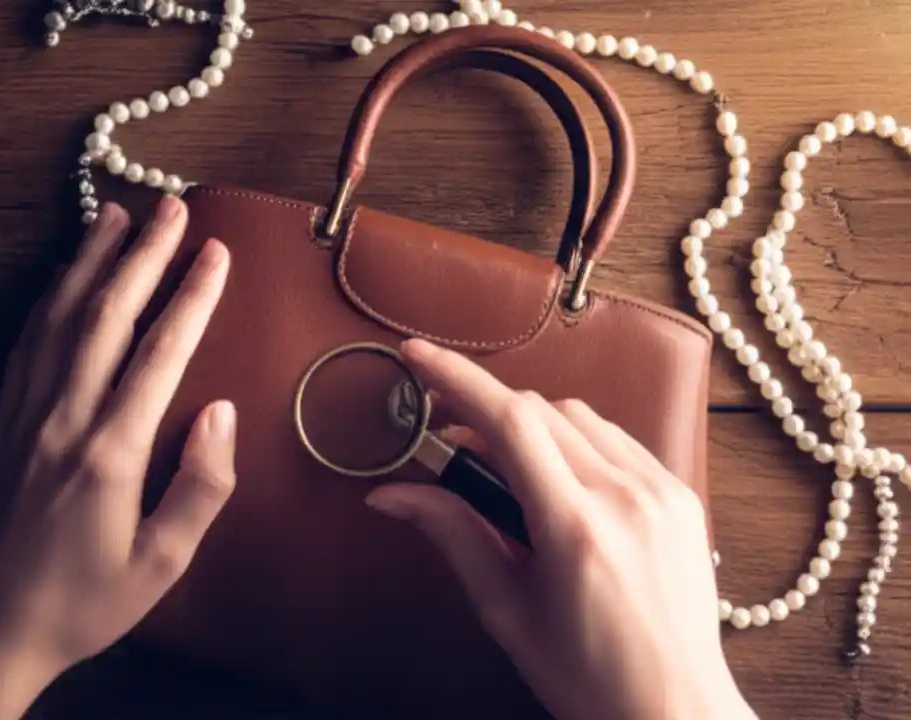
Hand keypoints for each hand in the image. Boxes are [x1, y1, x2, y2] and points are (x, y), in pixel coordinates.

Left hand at [0, 197, 236, 719]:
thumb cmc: (85, 602)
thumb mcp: (162, 564)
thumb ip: (199, 488)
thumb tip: (221, 412)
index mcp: (109, 452)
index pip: (159, 352)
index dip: (191, 295)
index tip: (215, 251)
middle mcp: (62, 419)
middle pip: (105, 316)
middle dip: (141, 254)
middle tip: (169, 205)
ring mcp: (24, 415)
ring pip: (58, 318)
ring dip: (88, 262)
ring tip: (114, 214)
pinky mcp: (0, 422)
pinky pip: (25, 343)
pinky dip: (47, 299)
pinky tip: (62, 276)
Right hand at [366, 340, 754, 719]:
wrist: (678, 713)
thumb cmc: (588, 678)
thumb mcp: (506, 611)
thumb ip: (452, 536)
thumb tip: (390, 493)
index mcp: (576, 528)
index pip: (510, 422)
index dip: (457, 379)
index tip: (417, 357)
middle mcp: (626, 497)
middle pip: (541, 410)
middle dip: (485, 413)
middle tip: (447, 447)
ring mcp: (662, 492)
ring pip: (581, 416)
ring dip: (532, 423)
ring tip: (501, 468)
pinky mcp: (682, 497)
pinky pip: (618, 439)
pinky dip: (576, 440)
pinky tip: (555, 476)